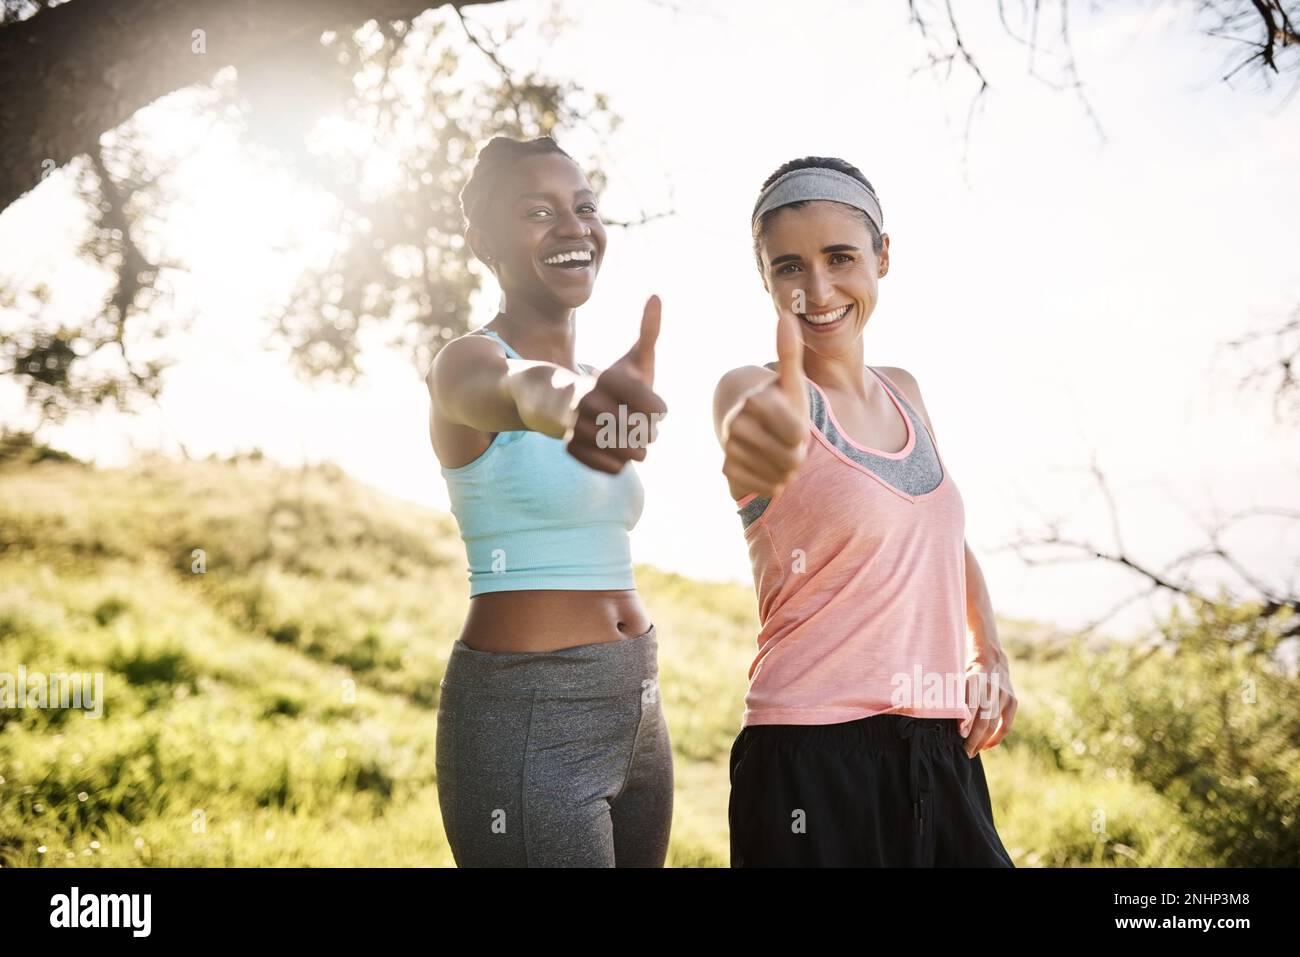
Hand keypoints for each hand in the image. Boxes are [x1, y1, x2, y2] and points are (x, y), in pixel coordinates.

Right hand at [565, 295, 667, 472]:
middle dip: (647, 433)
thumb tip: (656, 295)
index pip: (654, 407)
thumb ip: (647, 331)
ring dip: (634, 452)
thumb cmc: (606, 382)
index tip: (656, 409)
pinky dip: (616, 463)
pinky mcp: (570, 445)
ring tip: (632, 444)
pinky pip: (610, 467)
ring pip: (626, 453)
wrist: (552, 399)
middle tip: (642, 429)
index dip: (658, 411)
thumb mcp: (629, 357)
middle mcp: (589, 401)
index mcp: (608, 380)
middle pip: (641, 432)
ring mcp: (577, 425)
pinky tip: (612, 453)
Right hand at [720, 305, 808, 496]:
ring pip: (780, 475)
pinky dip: (774, 483)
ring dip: (787, 470)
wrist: (748, 429)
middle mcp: (736, 425)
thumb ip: (790, 352)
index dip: (802, 433)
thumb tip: (788, 314)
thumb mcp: (790, 382)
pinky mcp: (728, 472)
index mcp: (755, 402)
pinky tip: (769, 469)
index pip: (796, 432)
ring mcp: (730, 450)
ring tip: (779, 455)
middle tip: (788, 443)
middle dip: (796, 453)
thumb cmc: (778, 404)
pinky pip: (766, 488)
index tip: (794, 424)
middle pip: (791, 457)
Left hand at [960, 653, 1016, 757]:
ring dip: (982, 742)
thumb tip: (948, 721)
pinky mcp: (1013, 701)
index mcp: (975, 679)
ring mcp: (1004, 695)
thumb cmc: (967, 674)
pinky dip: (995, 738)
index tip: (960, 734)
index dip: (966, 720)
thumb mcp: (958, 678)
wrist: (991, 661)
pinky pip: (1005, 725)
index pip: (971, 704)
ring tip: (971, 752)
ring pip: (993, 725)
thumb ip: (955, 698)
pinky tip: (985, 746)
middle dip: (973, 739)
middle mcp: (991, 687)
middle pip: (983, 719)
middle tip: (963, 752)